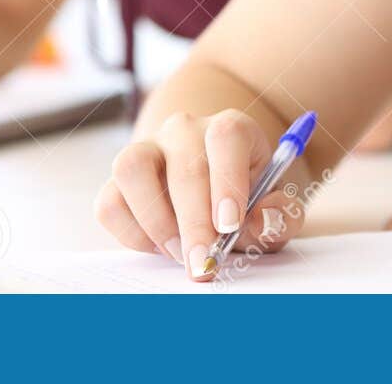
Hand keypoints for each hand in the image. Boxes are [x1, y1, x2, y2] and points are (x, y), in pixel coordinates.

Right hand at [95, 110, 305, 280]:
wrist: (214, 187)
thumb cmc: (248, 197)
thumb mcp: (276, 205)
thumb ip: (281, 215)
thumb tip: (262, 220)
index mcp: (229, 128)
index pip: (226, 137)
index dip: (228, 180)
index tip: (230, 224)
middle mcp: (184, 130)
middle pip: (184, 167)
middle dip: (194, 223)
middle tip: (203, 264)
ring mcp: (146, 149)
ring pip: (132, 169)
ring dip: (156, 220)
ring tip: (178, 253)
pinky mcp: (119, 179)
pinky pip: (110, 202)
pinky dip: (132, 234)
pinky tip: (159, 247)